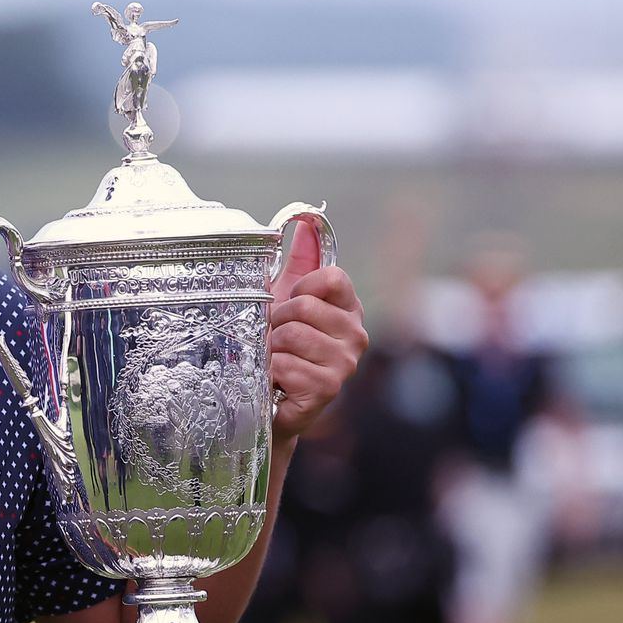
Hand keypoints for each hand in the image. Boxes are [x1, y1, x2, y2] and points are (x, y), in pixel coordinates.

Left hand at [270, 220, 366, 441]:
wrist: (266, 402)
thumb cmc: (279, 348)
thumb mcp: (286, 299)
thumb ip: (300, 262)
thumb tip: (306, 220)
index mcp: (349, 309)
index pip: (332, 277)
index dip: (301, 288)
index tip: (290, 305)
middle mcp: (356, 335)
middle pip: (305, 306)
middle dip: (277, 322)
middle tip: (275, 339)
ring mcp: (345, 364)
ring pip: (292, 335)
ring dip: (270, 348)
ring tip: (274, 359)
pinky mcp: (327, 389)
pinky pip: (285, 365)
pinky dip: (270, 372)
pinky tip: (276, 381)